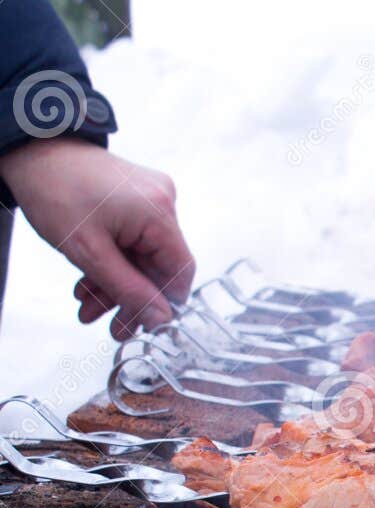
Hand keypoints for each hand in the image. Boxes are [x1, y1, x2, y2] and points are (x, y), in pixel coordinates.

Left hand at [0, 137, 194, 339]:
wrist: (30, 148)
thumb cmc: (53, 189)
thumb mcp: (89, 252)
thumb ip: (129, 290)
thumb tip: (162, 319)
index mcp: (159, 213)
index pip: (180, 272)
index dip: (163, 303)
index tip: (143, 326)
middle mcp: (164, 202)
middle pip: (158, 266)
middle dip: (130, 298)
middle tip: (113, 327)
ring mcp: (150, 198)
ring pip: (142, 256)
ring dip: (116, 284)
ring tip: (89, 306)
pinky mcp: (136, 198)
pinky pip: (132, 240)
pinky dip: (113, 261)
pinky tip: (90, 281)